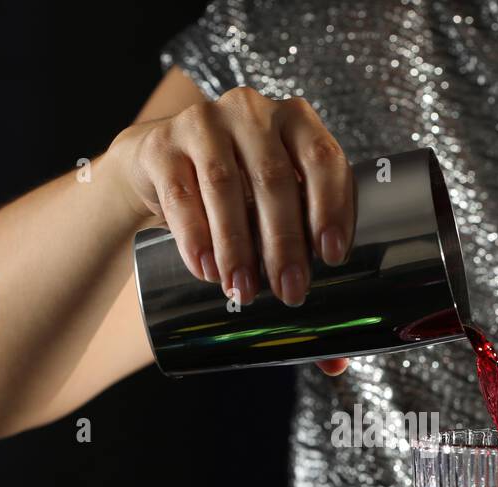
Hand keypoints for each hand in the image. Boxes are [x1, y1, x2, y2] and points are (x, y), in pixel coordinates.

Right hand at [110, 87, 354, 374]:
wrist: (160, 168)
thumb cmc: (237, 202)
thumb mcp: (270, 222)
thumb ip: (303, 277)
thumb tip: (337, 362)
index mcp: (296, 123)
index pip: (323, 157)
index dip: (332, 205)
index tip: (334, 257)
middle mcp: (253, 113)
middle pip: (274, 179)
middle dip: (284, 243)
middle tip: (290, 294)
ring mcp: (204, 122)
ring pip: (225, 186)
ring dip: (236, 245)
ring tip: (243, 292)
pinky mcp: (162, 145)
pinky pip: (180, 191)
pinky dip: (193, 235)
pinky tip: (204, 269)